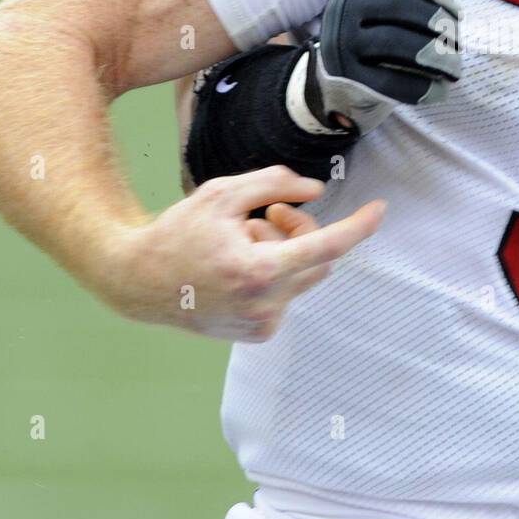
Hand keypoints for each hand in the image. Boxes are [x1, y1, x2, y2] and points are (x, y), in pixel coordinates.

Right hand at [94, 166, 384, 339]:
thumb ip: (274, 184)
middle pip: (315, 255)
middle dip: (299, 228)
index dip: (357, 226)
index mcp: (258, 271)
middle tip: (267, 213)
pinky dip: (273, 275)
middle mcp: (265, 304)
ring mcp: (263, 324)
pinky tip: (237, 269)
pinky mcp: (258, 334)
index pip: (325, 245)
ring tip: (241, 243)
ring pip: (303, 275)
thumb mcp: (221, 194)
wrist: (138, 283)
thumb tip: (317, 191)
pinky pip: (287, 294)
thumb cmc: (178, 234)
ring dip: (283, 252)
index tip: (379, 209)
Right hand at [303, 0, 461, 133]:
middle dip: (435, 19)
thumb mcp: (393, 2)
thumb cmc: (379, 31)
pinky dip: (420, 86)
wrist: (341, 80)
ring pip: (392, 41)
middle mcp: (342, 6)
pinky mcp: (346, 77)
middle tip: (457, 39)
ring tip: (454, 68)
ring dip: (434, 54)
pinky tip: (440, 91)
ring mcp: (340, 42)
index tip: (457, 12)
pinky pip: (387, 81)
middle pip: (396, 3)